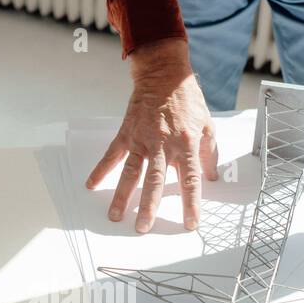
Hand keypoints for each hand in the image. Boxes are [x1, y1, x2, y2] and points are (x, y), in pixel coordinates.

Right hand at [87, 38, 218, 232]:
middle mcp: (163, 144)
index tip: (190, 223)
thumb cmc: (188, 100)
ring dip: (122, 195)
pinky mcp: (127, 133)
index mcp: (186, 144)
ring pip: (131, 173)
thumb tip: (211, 178)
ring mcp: (142, 139)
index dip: (191, 203)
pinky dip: (101, 170)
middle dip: (149, 206)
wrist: (164, 75)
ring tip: (115, 215)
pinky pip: (113, 154)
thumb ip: (209, 154)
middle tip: (143, 227)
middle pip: (155, 181)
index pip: (190, 180)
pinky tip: (91, 184)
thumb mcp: (207, 126)